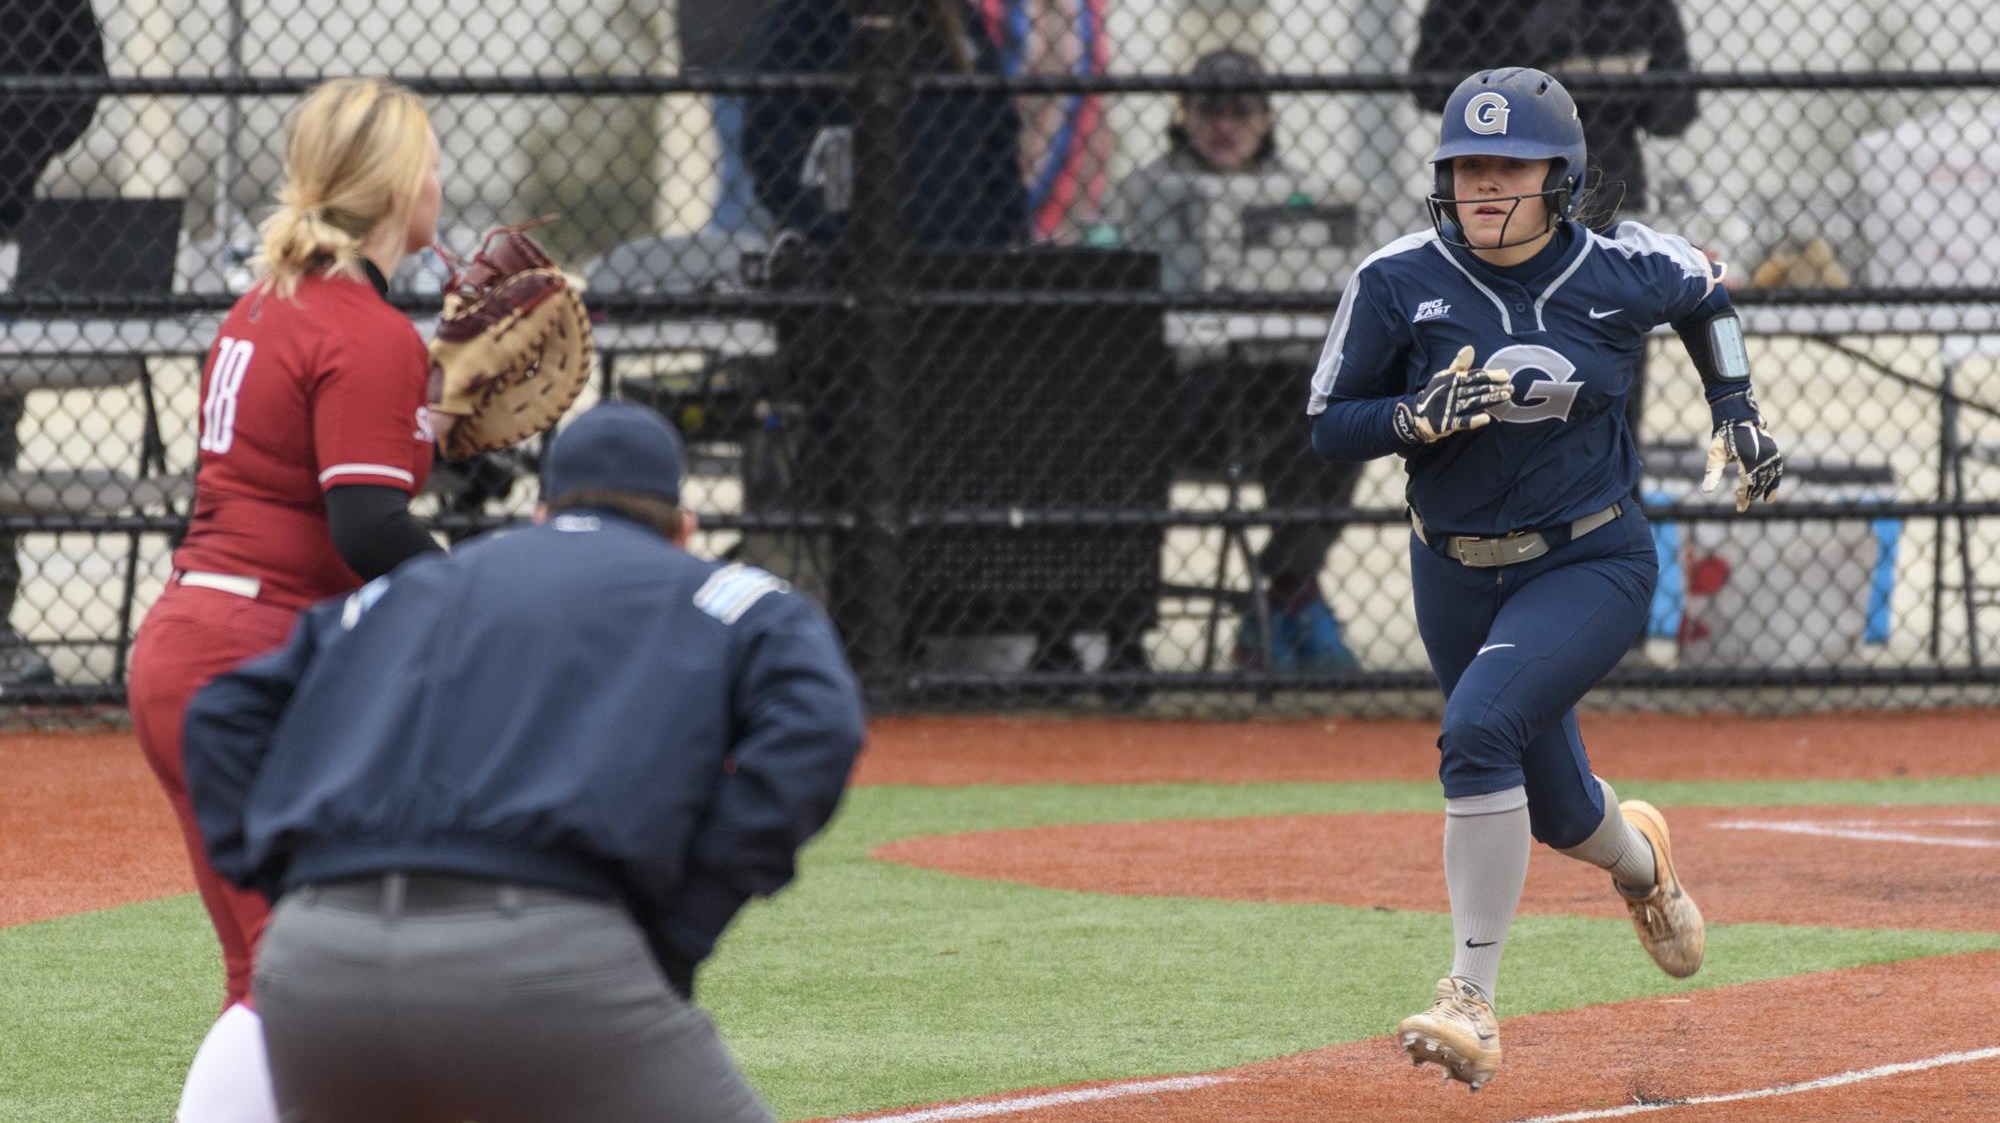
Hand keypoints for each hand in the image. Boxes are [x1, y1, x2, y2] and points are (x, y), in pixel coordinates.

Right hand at [1393, 345, 1513, 444]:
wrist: (1415, 415)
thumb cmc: (1434, 393)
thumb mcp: (1443, 376)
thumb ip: (1459, 364)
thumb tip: (1470, 348)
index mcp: (1451, 380)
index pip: (1474, 376)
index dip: (1490, 376)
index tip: (1505, 375)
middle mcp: (1451, 393)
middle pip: (1476, 389)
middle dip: (1495, 388)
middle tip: (1511, 388)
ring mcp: (1449, 409)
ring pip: (1472, 403)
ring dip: (1490, 400)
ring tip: (1506, 397)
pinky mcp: (1447, 424)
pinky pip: (1461, 422)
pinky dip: (1473, 420)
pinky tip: (1486, 419)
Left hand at [1702, 418, 1783, 511]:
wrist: (1737, 417)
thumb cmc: (1723, 436)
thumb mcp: (1715, 454)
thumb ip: (1713, 473)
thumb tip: (1707, 491)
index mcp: (1746, 458)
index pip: (1747, 483)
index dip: (1744, 497)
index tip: (1739, 508)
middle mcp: (1761, 456)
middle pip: (1759, 482)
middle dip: (1751, 494)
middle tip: (1743, 503)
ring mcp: (1769, 453)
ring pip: (1769, 477)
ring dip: (1763, 490)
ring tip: (1757, 499)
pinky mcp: (1773, 450)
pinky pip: (1778, 469)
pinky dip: (1776, 482)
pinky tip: (1771, 495)